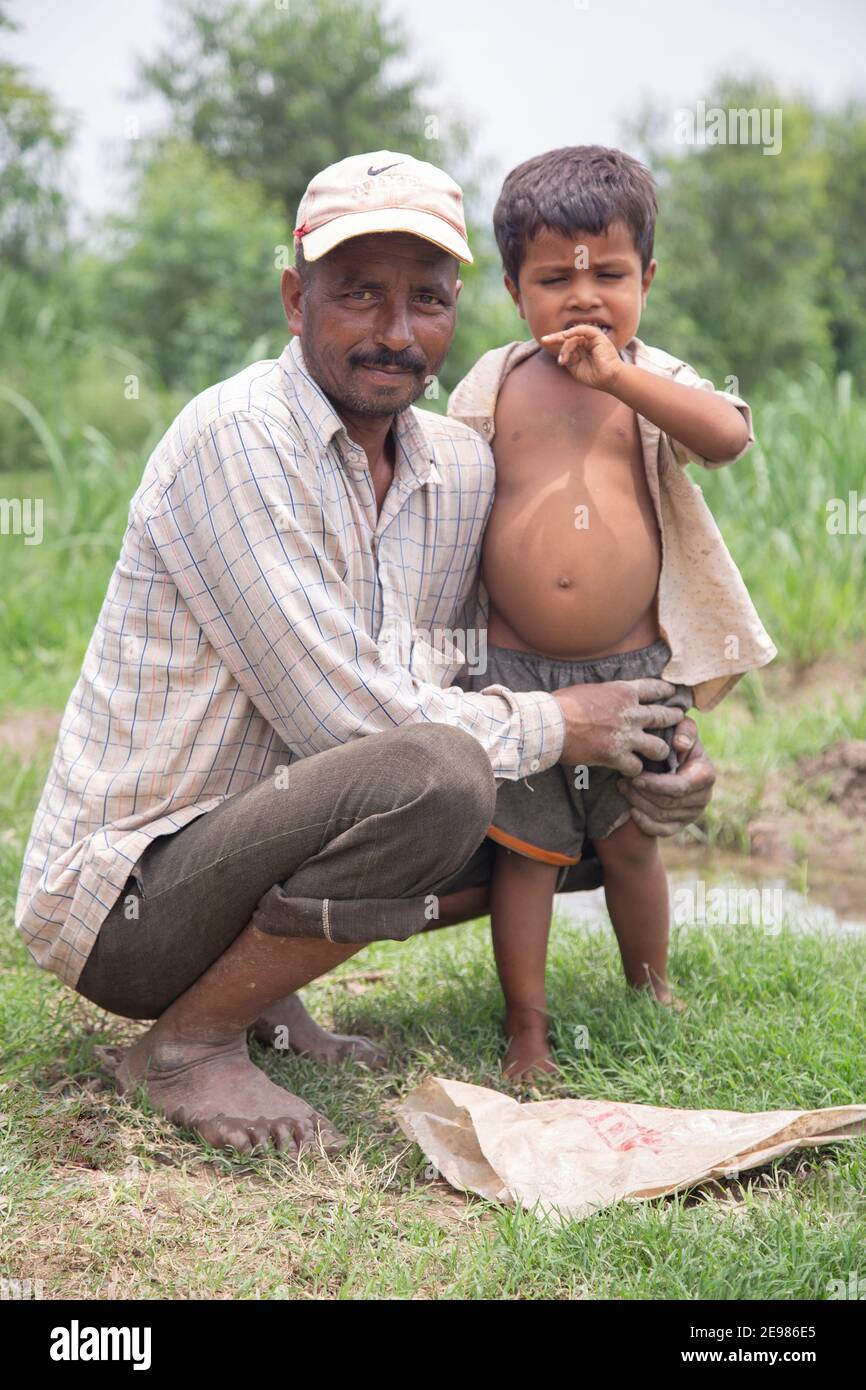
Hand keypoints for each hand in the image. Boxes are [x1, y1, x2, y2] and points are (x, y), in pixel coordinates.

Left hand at [539, 323, 624, 390]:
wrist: (608, 379)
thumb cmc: (594, 376)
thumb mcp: (575, 367)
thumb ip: (568, 357)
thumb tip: (561, 351)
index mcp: (582, 348)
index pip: (567, 342)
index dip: (555, 341)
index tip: (543, 342)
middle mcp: (587, 341)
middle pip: (568, 337)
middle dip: (555, 338)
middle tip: (544, 340)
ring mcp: (592, 338)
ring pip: (574, 337)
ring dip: (566, 348)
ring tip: (563, 361)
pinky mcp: (598, 336)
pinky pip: (584, 329)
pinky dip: (575, 331)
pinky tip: (566, 335)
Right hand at [552, 678, 682, 776]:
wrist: (552, 723)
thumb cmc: (563, 704)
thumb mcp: (591, 689)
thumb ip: (608, 694)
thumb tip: (609, 696)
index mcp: (623, 692)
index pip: (654, 688)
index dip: (666, 690)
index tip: (673, 692)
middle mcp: (630, 713)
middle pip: (663, 716)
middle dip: (674, 718)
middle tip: (679, 720)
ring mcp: (626, 736)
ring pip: (659, 747)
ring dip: (659, 751)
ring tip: (658, 754)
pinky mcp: (616, 756)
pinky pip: (636, 767)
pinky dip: (634, 771)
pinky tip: (630, 771)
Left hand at [615, 716, 715, 835]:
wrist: (673, 759)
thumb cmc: (675, 741)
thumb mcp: (682, 729)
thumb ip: (685, 730)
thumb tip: (680, 744)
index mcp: (706, 775)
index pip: (680, 787)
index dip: (656, 784)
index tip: (635, 777)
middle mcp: (703, 797)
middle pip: (668, 803)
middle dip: (642, 793)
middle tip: (623, 781)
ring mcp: (693, 813)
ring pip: (662, 816)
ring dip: (639, 803)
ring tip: (623, 788)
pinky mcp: (681, 824)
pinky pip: (663, 830)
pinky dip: (645, 823)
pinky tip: (632, 810)